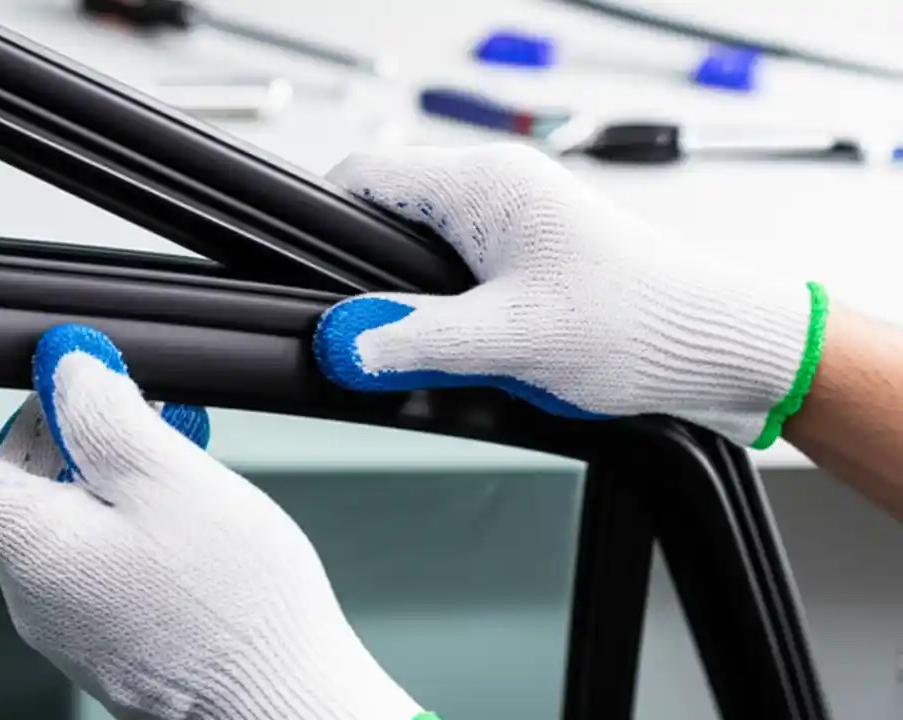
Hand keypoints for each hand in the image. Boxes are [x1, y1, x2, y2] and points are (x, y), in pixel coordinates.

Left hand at [0, 325, 420, 719]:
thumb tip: (68, 370)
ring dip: (89, 465)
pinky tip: (170, 499)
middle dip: (43, 425)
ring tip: (154, 438)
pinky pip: (89, 557)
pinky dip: (115, 512)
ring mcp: (70, 623)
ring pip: (54, 520)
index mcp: (33, 547)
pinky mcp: (108, 638)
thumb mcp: (172, 481)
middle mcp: (35, 593)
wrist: (279, 698)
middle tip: (101, 390)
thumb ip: (107, 417)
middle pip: (4, 488)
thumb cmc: (235, 604)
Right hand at [315, 143, 824, 447]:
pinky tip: (464, 353)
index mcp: (484, 185)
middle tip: (370, 334)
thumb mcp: (512, 339)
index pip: (364, 176)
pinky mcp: (527, 259)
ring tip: (430, 347)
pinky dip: (446, 316)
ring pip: (419, 253)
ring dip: (411, 302)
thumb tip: (339, 342)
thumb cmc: (639, 322)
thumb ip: (416, 340)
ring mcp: (513, 223)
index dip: (323, 226)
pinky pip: (456, 278)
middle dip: (368, 277)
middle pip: (385, 217)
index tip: (307, 281)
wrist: (717, 348)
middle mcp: (495, 191)